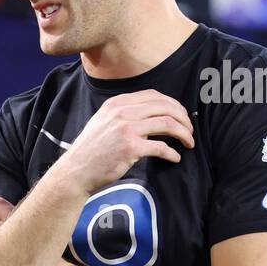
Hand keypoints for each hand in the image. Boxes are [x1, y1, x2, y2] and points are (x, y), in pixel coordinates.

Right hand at [52, 90, 193, 194]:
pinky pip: (161, 147)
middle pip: (166, 107)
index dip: (173, 105)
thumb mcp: (104, 121)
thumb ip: (125, 114)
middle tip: (190, 131)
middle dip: (183, 119)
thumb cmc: (92, 150)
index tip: (181, 116)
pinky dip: (172, 153)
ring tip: (189, 143)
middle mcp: (123, 112)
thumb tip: (154, 115)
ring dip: (184, 134)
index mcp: (118, 103)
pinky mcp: (131, 148)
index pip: (155, 95)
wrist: (76, 170)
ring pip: (168, 124)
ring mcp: (127, 129)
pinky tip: (175, 158)